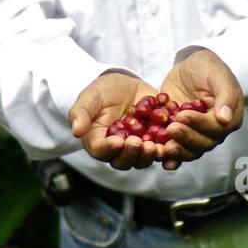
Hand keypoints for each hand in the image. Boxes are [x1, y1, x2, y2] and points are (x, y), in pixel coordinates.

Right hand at [67, 71, 182, 170]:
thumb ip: (81, 113)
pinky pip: (162, 152)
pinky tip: (171, 144)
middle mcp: (117, 149)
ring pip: (142, 160)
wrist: (126, 85)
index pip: (100, 151)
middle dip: (131, 155)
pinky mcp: (154, 141)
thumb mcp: (90, 97)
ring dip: (148, 156)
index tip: (117, 141)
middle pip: (122, 161)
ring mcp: (137, 147)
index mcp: (98, 141)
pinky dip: (167, 152)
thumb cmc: (102, 91)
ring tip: (154, 146)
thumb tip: (76, 131)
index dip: (108, 149)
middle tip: (137, 143)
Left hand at [156, 49, 244, 169]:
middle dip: (186, 137)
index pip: (216, 127)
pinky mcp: (182, 135)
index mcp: (230, 117)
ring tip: (163, 146)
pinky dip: (171, 158)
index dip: (199, 124)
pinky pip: (179, 150)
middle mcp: (215, 131)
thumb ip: (225, 95)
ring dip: (178, 151)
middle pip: (204, 143)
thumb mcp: (218, 75)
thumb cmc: (207, 67)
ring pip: (191, 150)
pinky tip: (162, 160)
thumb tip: (225, 119)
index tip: (182, 115)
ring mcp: (198, 134)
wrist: (189, 66)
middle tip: (171, 128)